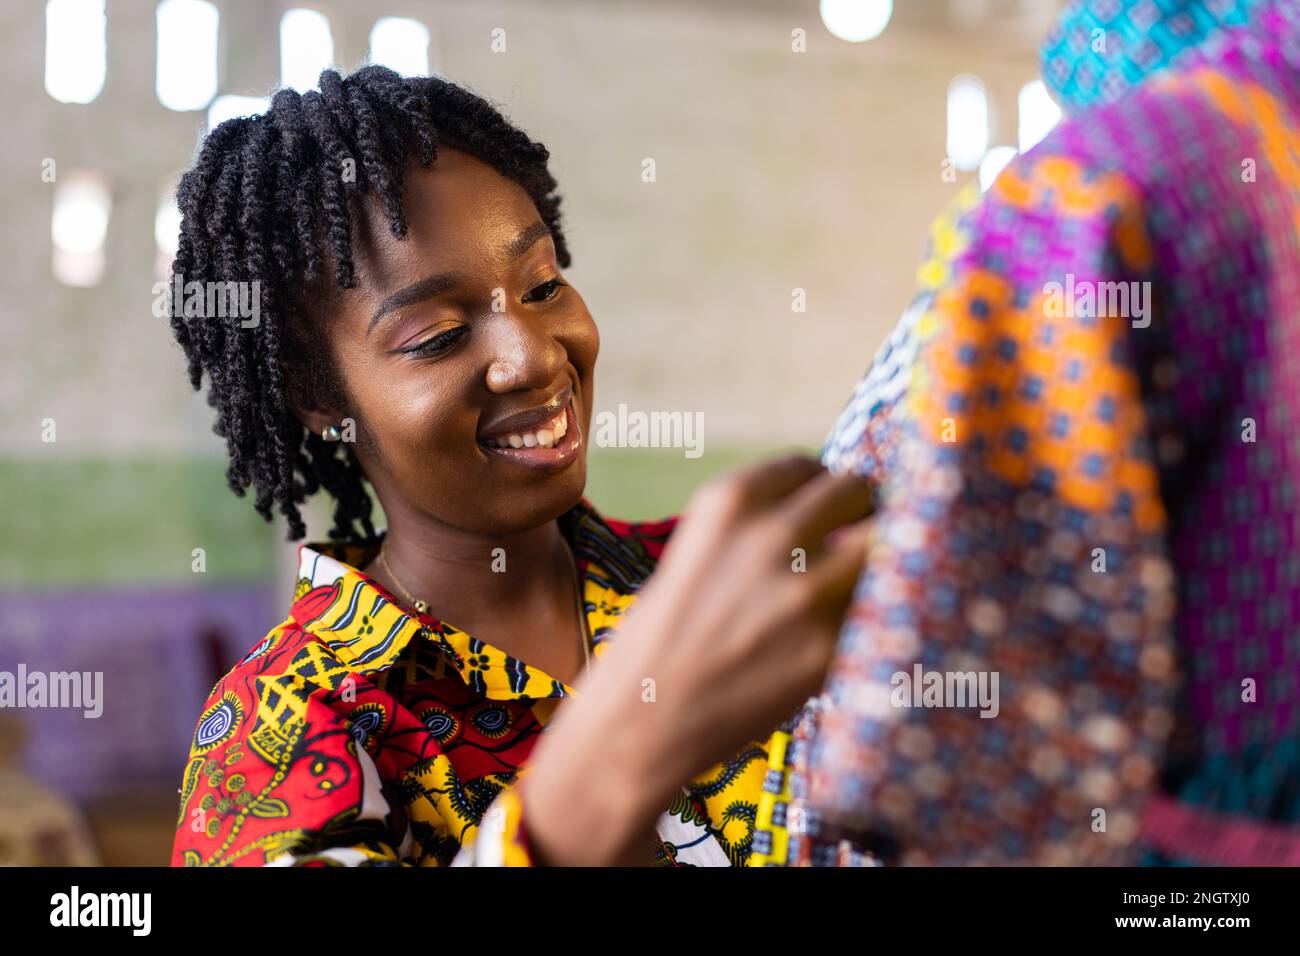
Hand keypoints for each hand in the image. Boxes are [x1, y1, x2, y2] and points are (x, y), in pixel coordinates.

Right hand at [521, 454, 871, 864]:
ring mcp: (806, 592)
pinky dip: (872, 615)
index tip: (825, 510)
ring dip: (879, 557)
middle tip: (856, 539)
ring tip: (863, 580)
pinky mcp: (829, 647)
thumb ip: (755, 528)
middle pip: (855, 491)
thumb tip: (827, 516)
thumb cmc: (661, 638)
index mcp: (730, 502)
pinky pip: (877, 610)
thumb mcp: (697, 551)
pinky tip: (846, 632)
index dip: (821, 489)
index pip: (809, 466)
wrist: (642, 720)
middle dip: (860, 512)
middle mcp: (772, 535)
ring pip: (883, 545)